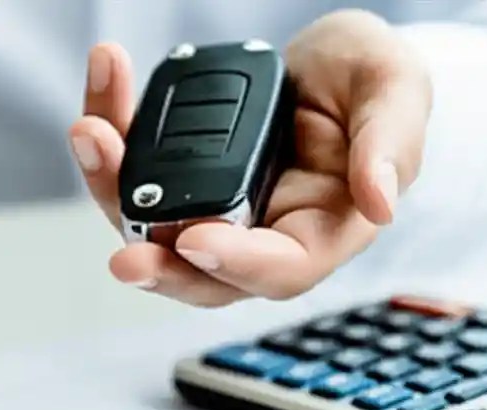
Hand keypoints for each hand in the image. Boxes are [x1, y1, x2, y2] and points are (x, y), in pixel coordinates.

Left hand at [69, 9, 431, 306]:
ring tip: (92, 129)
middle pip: (198, 273)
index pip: (280, 268)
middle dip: (156, 264)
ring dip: (110, 184)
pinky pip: (130, 172)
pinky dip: (109, 136)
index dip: (237, 263)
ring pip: (147, 222)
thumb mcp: (394, 91)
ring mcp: (207, 209)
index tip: (197, 240)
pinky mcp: (173, 180)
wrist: (324, 60)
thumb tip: (382, 202)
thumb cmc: (366, 83)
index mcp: (322, 227)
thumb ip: (390, 142)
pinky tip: (102, 87)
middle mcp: (257, 232)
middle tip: (124, 258)